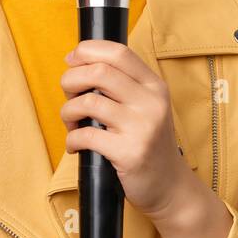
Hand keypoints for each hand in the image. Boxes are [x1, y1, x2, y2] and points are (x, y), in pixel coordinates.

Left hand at [59, 39, 190, 218]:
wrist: (170, 186)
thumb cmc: (148, 143)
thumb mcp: (146, 107)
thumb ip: (122, 85)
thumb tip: (77, 65)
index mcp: (154, 86)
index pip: (119, 52)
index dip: (88, 51)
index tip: (71, 60)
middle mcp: (151, 102)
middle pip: (99, 72)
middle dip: (71, 80)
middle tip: (69, 96)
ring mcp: (142, 127)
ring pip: (88, 102)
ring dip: (68, 112)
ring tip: (72, 124)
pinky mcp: (129, 153)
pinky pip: (86, 135)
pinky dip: (72, 139)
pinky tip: (76, 145)